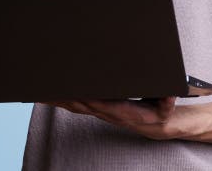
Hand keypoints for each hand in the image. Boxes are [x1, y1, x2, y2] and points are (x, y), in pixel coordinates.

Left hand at [42, 97, 179, 140]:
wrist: (155, 124)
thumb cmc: (159, 112)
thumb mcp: (167, 106)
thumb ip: (168, 101)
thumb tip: (170, 94)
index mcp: (120, 111)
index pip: (99, 104)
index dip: (86, 98)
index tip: (73, 91)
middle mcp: (106, 112)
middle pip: (80, 104)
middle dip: (63, 97)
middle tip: (46, 87)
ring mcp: (99, 111)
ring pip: (74, 105)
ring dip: (58, 98)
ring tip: (40, 90)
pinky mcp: (96, 108)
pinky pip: (76, 104)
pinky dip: (62, 99)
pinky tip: (50, 94)